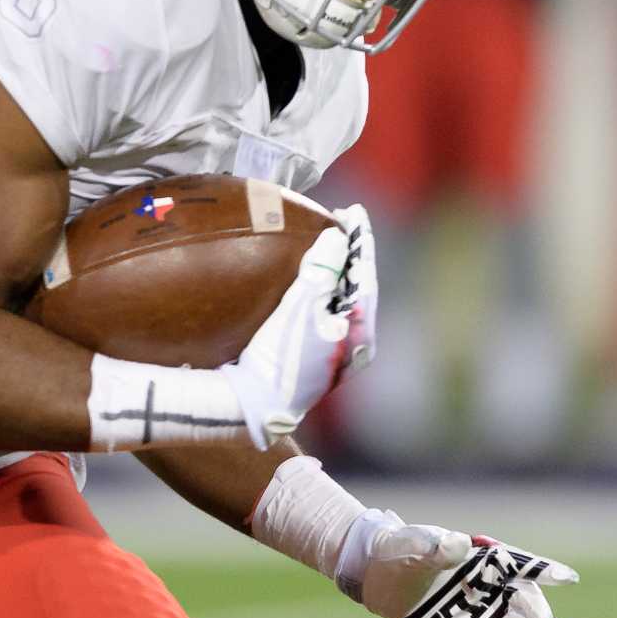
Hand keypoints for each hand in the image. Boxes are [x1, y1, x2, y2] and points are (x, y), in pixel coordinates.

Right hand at [222, 207, 375, 448]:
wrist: (250, 404)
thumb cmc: (281, 360)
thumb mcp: (302, 312)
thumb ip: (321, 274)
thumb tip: (337, 240)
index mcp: (359, 338)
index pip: (365, 279)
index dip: (360, 243)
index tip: (354, 212)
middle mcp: (351, 345)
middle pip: (355, 288)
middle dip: (349, 254)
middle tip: (341, 220)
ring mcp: (330, 351)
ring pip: (338, 298)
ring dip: (333, 268)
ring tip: (326, 238)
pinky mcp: (310, 352)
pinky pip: (321, 308)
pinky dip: (319, 286)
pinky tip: (308, 272)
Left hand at [340, 519, 585, 617]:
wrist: (380, 573)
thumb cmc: (400, 548)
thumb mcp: (414, 544)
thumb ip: (436, 546)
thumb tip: (456, 542)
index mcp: (484, 557)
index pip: (519, 564)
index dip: (543, 571)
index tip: (568, 578)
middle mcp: (494, 585)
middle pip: (525, 600)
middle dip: (539, 614)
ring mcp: (486, 613)